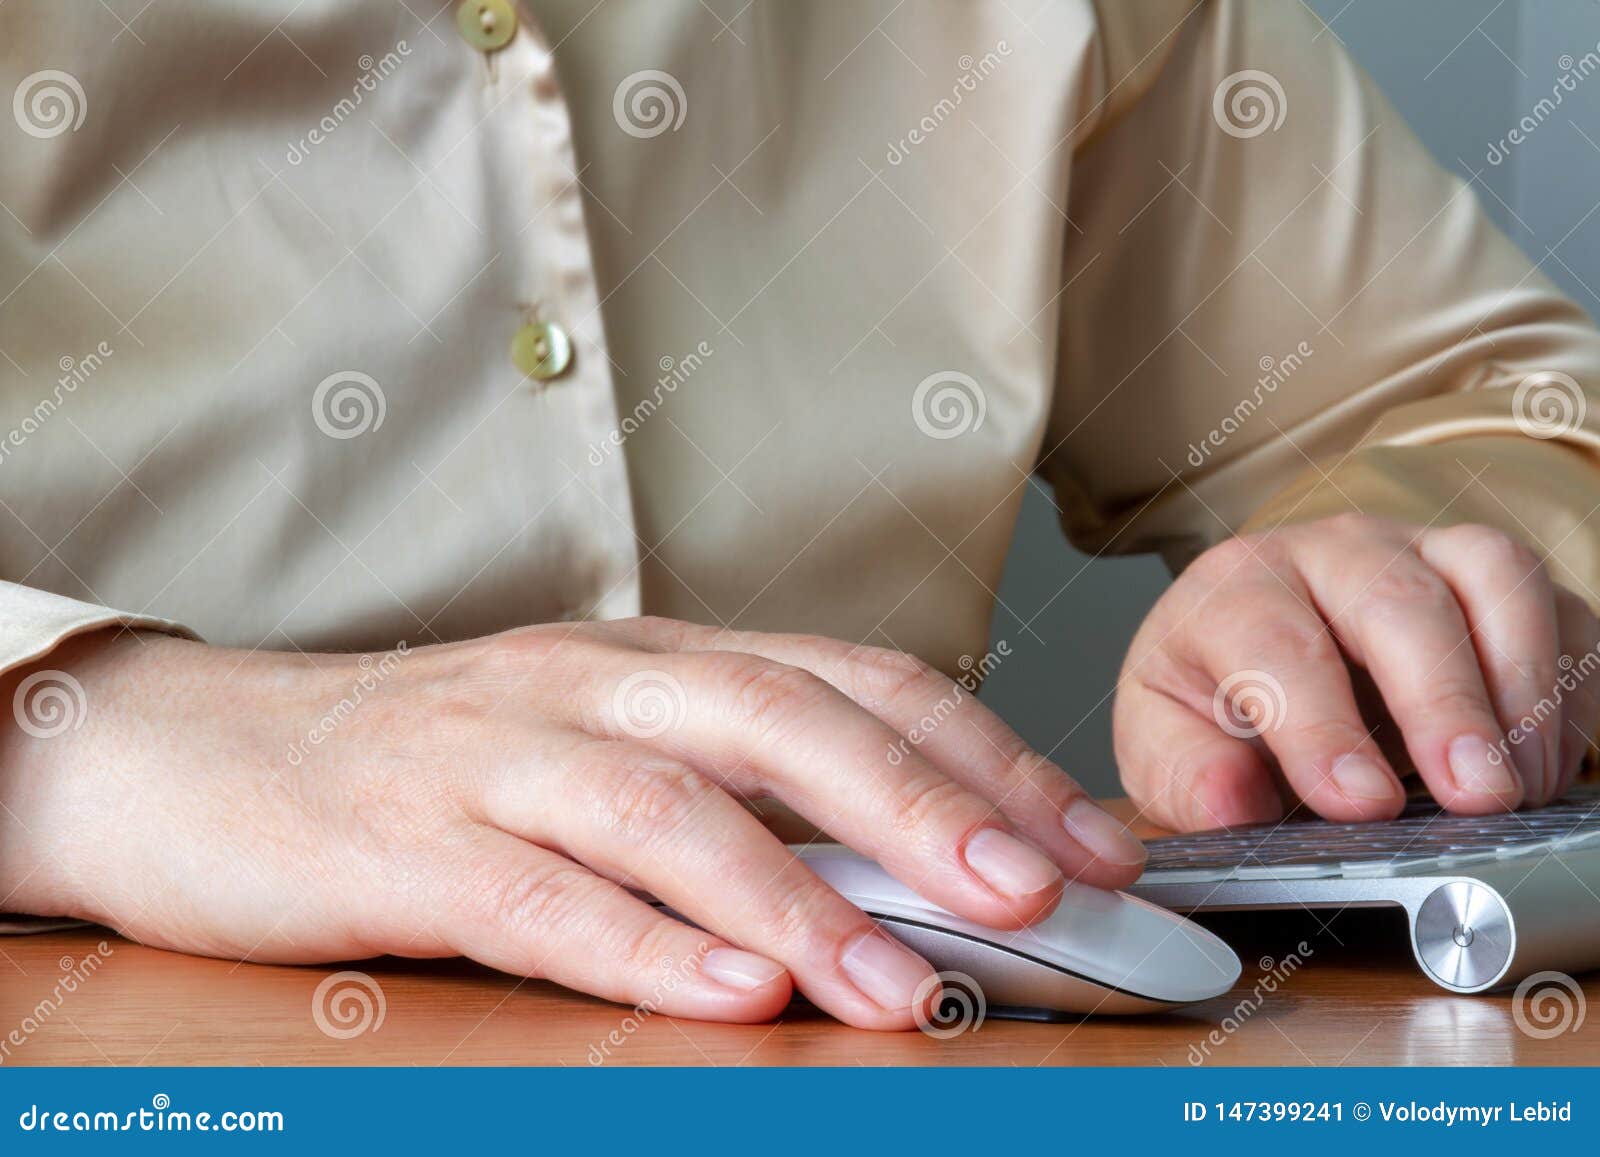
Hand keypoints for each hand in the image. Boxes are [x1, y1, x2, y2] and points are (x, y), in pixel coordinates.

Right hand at [0, 618, 1144, 1029]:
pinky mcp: (407, 842)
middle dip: (923, 807)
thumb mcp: (597, 744)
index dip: (980, 755)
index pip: (852, 682)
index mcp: (656, 659)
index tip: (1086, 840)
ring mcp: (497, 756)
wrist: (208, 751)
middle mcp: (592, 686)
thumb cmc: (433, 759)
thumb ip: (734, 788)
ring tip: (896, 981)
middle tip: (1037, 891)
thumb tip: (905, 864)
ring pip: (671, 810)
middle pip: (783, 723)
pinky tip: (728, 991)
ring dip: (798, 898)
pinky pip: (538, 893)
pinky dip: (642, 945)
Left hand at [1115, 514, 1599, 829]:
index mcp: (1236, 587)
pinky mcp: (1493, 582)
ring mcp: (1422, 552)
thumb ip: (1188, 773)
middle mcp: (1333, 552)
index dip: (1320, 727)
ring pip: (1495, 576)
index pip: (1275, 642)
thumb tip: (1230, 804)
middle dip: (1443, 703)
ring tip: (1517, 789)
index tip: (1359, 803)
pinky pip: (1560, 609)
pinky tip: (1546, 767)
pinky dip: (1568, 689)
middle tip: (1474, 797)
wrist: (1258, 658)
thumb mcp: (1166, 742)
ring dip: (1522, 686)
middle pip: (1398, 601)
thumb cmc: (1214, 698)